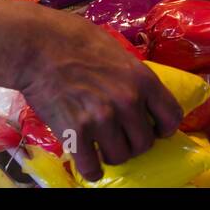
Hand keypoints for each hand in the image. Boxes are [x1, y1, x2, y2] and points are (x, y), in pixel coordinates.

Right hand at [17, 11, 181, 181]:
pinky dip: (91, 170)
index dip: (164, 128)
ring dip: (111, 154)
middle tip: (119, 136)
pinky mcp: (76, 133)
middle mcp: (128, 101)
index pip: (172, 117)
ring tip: (100, 144)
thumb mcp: (116, 51)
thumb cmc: (74, 39)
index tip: (153, 128)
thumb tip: (140, 93)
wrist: (37, 45)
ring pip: (120, 157)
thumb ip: (131, 75)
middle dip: (133, 142)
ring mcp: (102, 119)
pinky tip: (87, 162)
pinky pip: (92, 167)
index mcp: (142, 79)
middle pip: (145, 143)